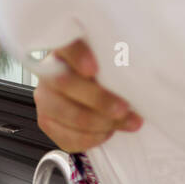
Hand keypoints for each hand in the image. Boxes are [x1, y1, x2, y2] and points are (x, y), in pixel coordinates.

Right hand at [32, 38, 142, 153]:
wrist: (84, 98)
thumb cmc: (103, 76)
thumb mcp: (108, 64)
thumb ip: (115, 64)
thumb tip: (140, 75)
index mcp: (66, 50)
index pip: (66, 45)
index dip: (77, 55)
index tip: (94, 69)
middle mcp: (48, 72)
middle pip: (65, 83)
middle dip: (99, 100)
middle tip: (124, 109)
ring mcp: (44, 99)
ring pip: (67, 114)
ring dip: (101, 123)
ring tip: (126, 123)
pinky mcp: (46, 122)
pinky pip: (67, 136)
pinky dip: (92, 138)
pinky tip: (108, 132)